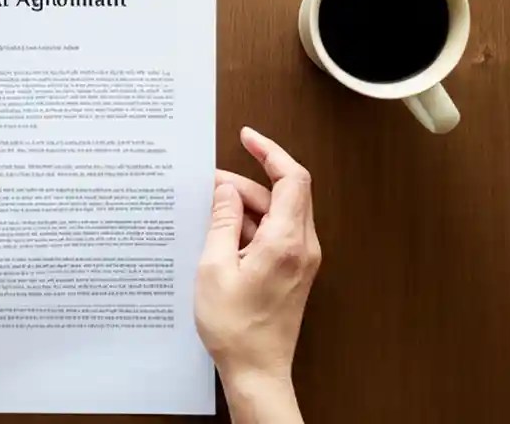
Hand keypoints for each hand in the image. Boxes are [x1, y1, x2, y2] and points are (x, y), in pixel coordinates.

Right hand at [195, 128, 319, 422]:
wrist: (257, 371)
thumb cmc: (235, 328)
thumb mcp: (213, 267)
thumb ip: (220, 221)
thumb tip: (225, 189)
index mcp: (286, 241)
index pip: (291, 178)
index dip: (270, 151)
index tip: (248, 137)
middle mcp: (302, 247)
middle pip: (282, 194)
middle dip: (244, 184)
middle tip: (207, 187)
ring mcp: (301, 259)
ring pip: (276, 214)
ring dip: (244, 208)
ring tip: (207, 218)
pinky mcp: (294, 270)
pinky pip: (275, 234)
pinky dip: (249, 228)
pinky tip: (220, 238)